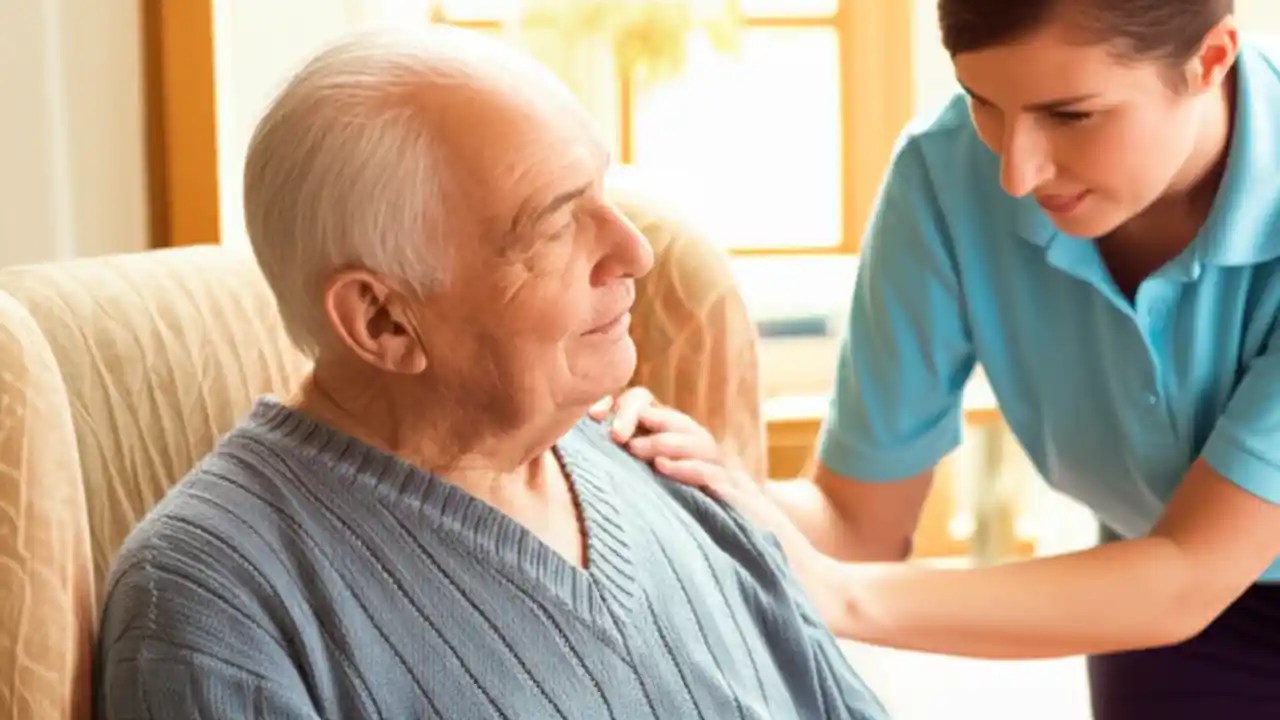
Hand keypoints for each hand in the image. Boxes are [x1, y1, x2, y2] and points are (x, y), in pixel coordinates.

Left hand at [591, 389, 846, 629]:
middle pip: (689, 432)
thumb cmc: (750, 565)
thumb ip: (684, 511)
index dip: (651, 426)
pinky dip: (688, 470)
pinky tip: (661, 467)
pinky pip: (715, 480)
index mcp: (716, 479)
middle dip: (653, 423)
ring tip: (632, 446)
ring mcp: (738, 488)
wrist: (802, 585)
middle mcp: (727, 476)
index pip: (682, 438)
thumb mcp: (708, 530)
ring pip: (700, 449)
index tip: (615, 428)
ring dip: (664, 443)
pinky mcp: (747, 505)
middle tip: (616, 426)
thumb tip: (637, 506)